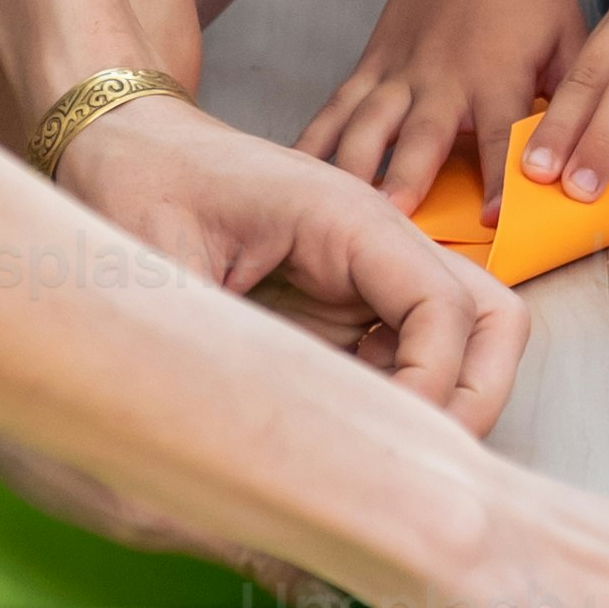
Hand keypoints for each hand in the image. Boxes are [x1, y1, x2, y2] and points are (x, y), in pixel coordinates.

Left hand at [64, 90, 525, 436]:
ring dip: (435, 406)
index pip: (449, 309)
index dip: (435, 387)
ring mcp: (365, 279)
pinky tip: (330, 441)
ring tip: (367, 458)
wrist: (118, 142)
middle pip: (490, 322)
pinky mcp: (341, 307)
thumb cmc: (137, 183)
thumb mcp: (161, 264)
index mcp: (349, 220)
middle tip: (407, 465)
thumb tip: (244, 446)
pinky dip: (392, 408)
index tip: (383, 443)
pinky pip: (403, 361)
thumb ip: (214, 344)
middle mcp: (377, 247)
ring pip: (458, 345)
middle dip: (470, 400)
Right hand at [296, 0, 577, 212]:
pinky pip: (337, 107)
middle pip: (422, 137)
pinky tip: (295, 172)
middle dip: (406, 179)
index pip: (500, 137)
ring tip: (334, 210)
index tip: (489, 222)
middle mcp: (443, 77)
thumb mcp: (568, 38)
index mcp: (497, 75)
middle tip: (389, 222)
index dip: (496, 180)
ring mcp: (399, 70)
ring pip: (367, 124)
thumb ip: (572, 100)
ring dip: (353, 167)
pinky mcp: (371, 64)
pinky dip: (314, 140)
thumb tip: (582, 157)